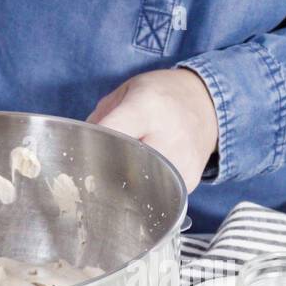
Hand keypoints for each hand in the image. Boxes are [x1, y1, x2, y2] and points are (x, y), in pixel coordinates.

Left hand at [87, 69, 218, 191]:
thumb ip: (101, 117)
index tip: (82, 153)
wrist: (207, 105)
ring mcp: (182, 161)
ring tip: (129, 167)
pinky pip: (157, 193)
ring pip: (138, 187)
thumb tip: (78, 148)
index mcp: (147, 107)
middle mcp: (168, 135)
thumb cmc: (163, 96)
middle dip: (107, 168)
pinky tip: (149, 171)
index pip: (110, 132)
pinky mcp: (189, 181)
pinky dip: (146, 187)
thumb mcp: (128, 91)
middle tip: (104, 163)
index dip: (91, 145)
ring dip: (126, 183)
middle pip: (123, 165)